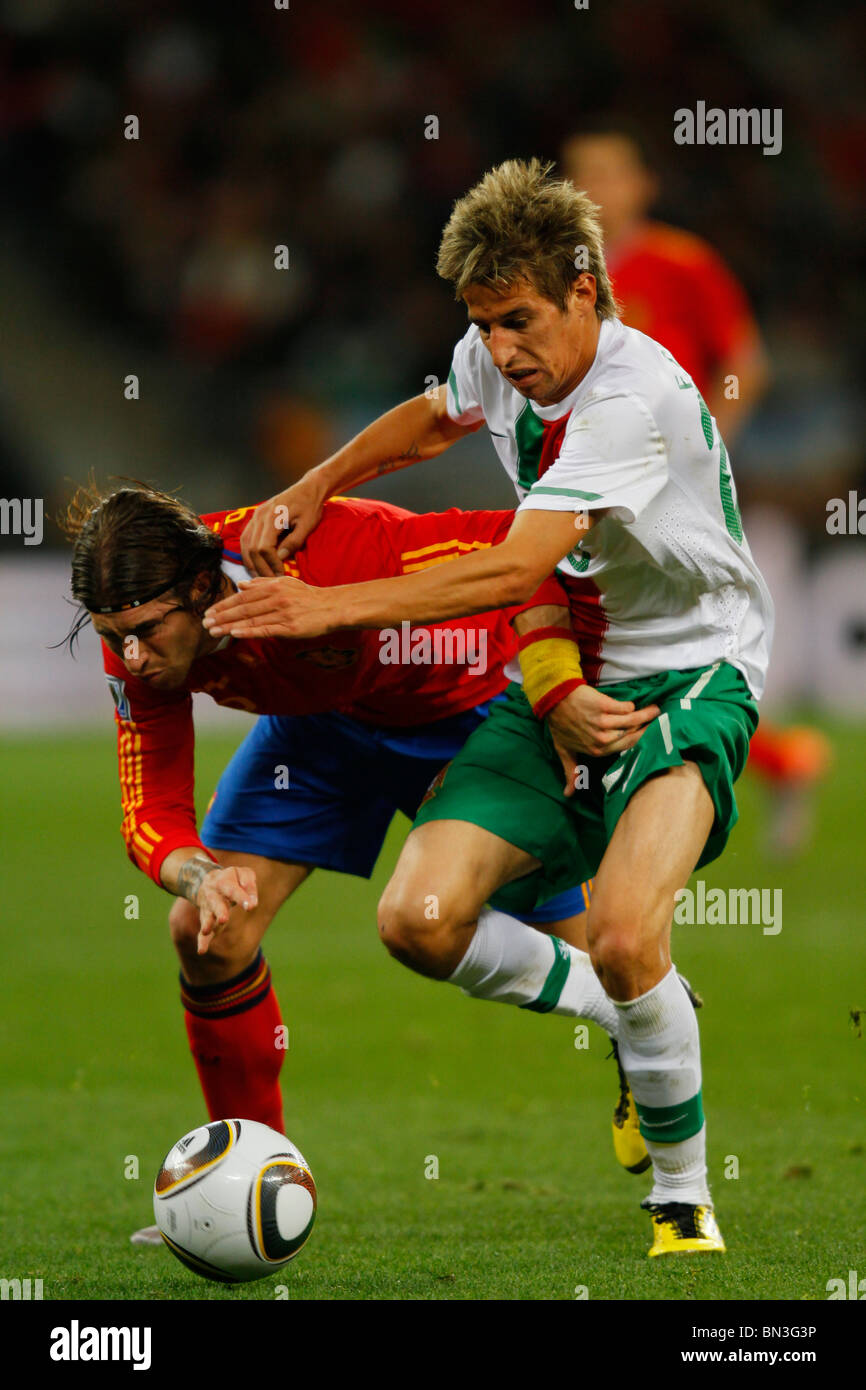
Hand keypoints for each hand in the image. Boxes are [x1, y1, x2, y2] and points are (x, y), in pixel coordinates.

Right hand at [196, 864, 258, 954]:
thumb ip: (249, 883)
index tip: (251, 906)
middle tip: (224, 919)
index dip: (242, 897)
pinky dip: (202, 941)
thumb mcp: (242, 873)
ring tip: (207, 931)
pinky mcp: (207, 920)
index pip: (233, 890)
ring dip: (208, 924)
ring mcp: (208, 908)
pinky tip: (202, 951)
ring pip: (208, 917)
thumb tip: (252, 902)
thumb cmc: (232, 878)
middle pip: (216, 904)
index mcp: (223, 882)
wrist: (207, 881)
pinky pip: (203, 932)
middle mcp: (213, 896)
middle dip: (220, 911)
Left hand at [203, 575, 337, 639]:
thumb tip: (241, 585)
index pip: (242, 597)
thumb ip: (262, 583)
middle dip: (222, 616)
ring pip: (251, 620)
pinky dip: (249, 631)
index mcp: (272, 587)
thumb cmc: (307, 596)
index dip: (224, 604)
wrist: (332, 607)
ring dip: (229, 625)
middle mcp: (275, 598)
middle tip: (204, 623)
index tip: (209, 612)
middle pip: (243, 608)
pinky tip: (235, 633)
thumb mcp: (286, 583)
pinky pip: (265, 630)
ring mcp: (282, 613)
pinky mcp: (290, 628)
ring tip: (213, 631)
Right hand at [241, 475, 327, 575]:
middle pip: (252, 548)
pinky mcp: (256, 518)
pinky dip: (249, 554)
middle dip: (261, 567)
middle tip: (271, 582)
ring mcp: (255, 516)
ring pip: (245, 545)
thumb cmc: (311, 506)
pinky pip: (246, 539)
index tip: (281, 575)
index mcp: (273, 516)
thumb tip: (281, 558)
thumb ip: (294, 541)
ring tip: (262, 577)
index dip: (271, 564)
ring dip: (252, 563)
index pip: (264, 547)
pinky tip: (256, 564)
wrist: (308, 488)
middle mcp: (260, 515)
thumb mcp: (308, 524)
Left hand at [547, 684, 659, 794]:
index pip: (626, 747)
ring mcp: (603, 722)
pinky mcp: (604, 706)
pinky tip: (631, 705)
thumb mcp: (565, 750)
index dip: (640, 740)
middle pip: (633, 734)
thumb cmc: (560, 725)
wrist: (553, 699)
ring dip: (647, 714)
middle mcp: (602, 739)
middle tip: (658, 720)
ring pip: (632, 720)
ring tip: (656, 710)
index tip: (649, 735)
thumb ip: (572, 771)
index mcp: (597, 750)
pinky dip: (629, 705)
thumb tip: (569, 794)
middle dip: (648, 727)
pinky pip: (626, 707)